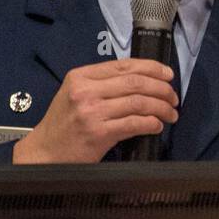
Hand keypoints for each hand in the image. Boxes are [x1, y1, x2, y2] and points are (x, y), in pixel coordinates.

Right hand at [12, 58, 178, 163]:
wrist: (45, 152)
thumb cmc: (63, 124)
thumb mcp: (75, 94)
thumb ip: (102, 84)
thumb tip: (141, 80)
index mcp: (81, 77)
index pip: (124, 65)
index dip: (151, 68)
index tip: (168, 75)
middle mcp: (86, 91)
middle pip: (136, 82)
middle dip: (161, 89)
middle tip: (173, 97)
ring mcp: (92, 112)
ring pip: (139, 102)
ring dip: (161, 107)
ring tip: (171, 114)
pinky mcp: (99, 133)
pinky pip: (134, 124)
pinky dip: (151, 124)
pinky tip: (157, 126)